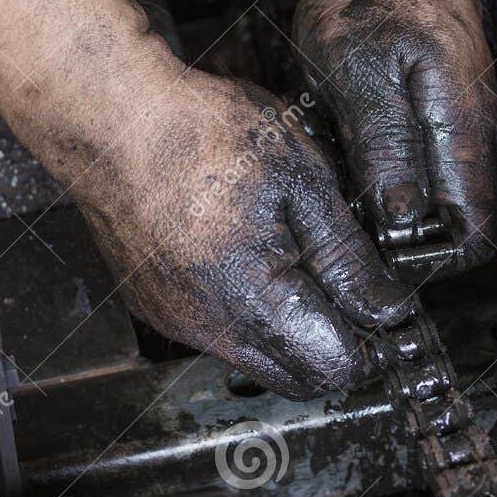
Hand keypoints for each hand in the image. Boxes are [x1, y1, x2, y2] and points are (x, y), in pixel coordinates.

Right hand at [68, 62, 406, 397]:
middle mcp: (209, 328)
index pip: (333, 366)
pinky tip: (255, 256)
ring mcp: (177, 322)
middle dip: (336, 347)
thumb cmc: (199, 132)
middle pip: (297, 378)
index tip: (386, 311)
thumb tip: (386, 307)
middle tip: (357, 295)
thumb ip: (348, 256)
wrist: (109, 118)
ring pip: (258, 359)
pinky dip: (250, 314)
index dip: (372, 344)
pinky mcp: (157, 308)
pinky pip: (220, 334)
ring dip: (292, 331)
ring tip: (303, 262)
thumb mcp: (301, 180)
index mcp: (251, 299)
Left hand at [294, 0, 496, 262]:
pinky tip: (357, 158)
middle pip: (461, 231)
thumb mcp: (356, 71)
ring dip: (398, 212)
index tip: (378, 251)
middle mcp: (480, 142)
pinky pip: (433, 175)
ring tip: (348, 183)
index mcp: (463, 134)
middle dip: (407, 242)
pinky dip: (396, 181)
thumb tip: (401, 218)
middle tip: (348, 217)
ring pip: (444, 205)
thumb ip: (382, 147)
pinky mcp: (454, 124)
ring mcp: (472, 133)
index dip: (429, 262)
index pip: (475, 238)